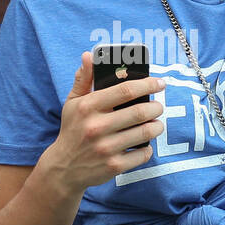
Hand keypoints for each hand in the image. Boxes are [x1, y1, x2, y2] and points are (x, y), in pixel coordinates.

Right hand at [42, 52, 165, 194]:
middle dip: (156, 107)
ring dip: (157, 127)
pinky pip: (142, 155)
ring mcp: (106, 148)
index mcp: (88, 107)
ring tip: (156, 124)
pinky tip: (145, 144)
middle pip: (140, 112)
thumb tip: (88, 56)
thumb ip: (83, 79)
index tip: (160, 83)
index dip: (148, 84)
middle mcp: (97, 127)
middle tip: (158, 107)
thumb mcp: (72, 103)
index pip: (125, 90)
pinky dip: (148, 149)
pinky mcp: (113, 166)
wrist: (63, 168)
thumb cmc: (72, 130)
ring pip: (145, 133)